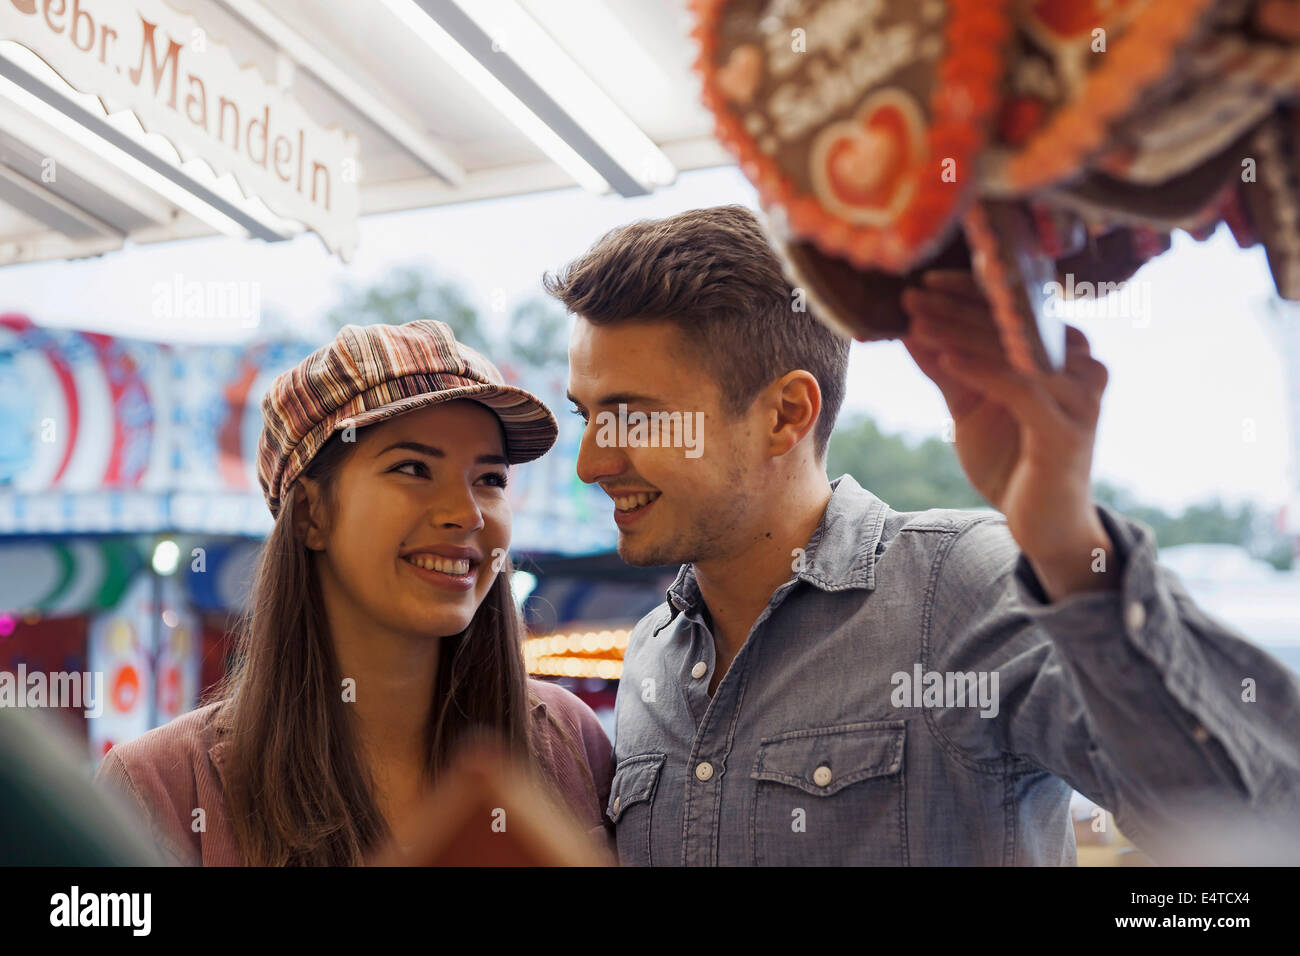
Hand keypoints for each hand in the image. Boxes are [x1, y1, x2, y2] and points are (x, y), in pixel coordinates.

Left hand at [900, 270, 1115, 599]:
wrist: (1044, 526)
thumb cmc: (1012, 461)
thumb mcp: (970, 407)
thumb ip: (947, 367)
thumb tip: (910, 325)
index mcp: (1066, 352)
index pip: (1017, 308)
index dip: (970, 291)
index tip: (922, 280)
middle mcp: (1084, 366)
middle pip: (1014, 325)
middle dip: (957, 308)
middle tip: (911, 295)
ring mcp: (1082, 398)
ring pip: (1013, 353)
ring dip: (961, 334)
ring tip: (918, 322)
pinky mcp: (1069, 431)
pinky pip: (1020, 390)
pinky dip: (981, 371)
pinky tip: (945, 358)